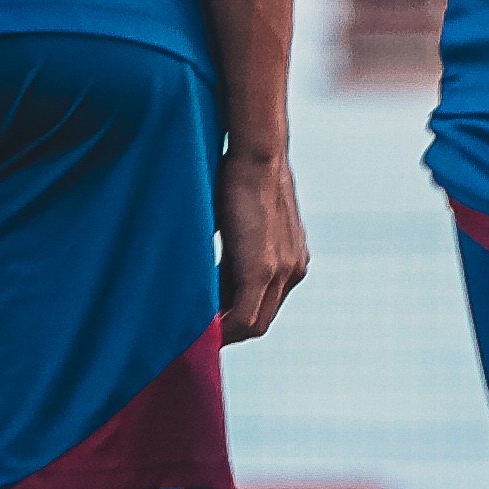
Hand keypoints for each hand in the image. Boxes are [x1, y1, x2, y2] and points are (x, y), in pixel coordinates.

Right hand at [215, 141, 308, 343]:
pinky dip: (222, 328)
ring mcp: (283, 272)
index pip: (265, 306)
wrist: (257, 154)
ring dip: (224, 332)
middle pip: (261, 321)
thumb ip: (236, 250)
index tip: (208, 321)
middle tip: (197, 333)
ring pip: (254, 324)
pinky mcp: (263, 270)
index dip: (236, 318)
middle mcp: (294, 270)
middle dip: (229, 331)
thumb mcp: (243, 223)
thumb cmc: (241, 178)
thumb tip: (209, 270)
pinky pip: (244, 317)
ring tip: (194, 332)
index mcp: (292, 260)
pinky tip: (200, 327)